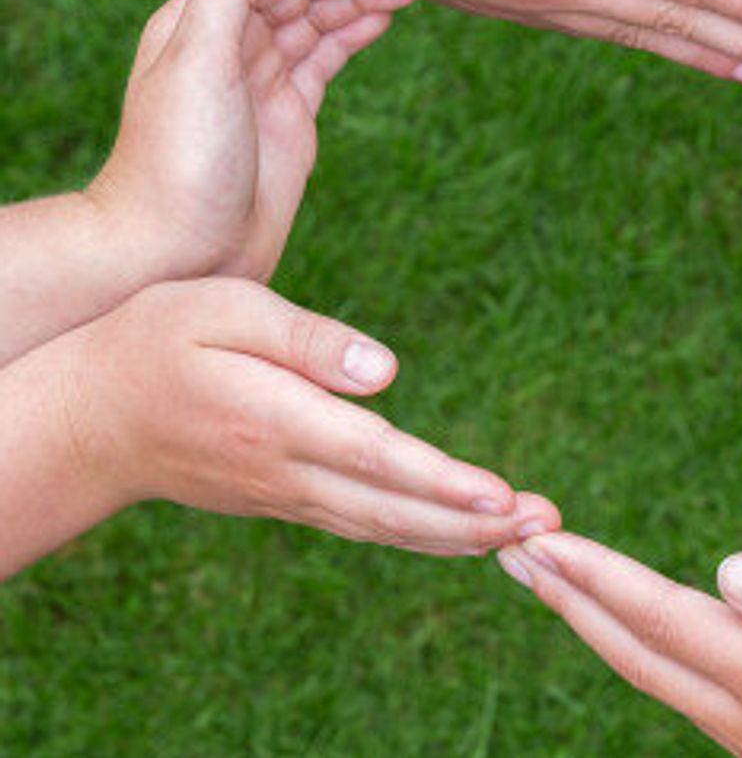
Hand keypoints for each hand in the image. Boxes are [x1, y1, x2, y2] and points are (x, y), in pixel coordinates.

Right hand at [56, 278, 558, 555]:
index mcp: (275, 418)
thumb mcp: (223, 308)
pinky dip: (421, 535)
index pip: (375, 457)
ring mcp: (287, 495)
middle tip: (549, 525)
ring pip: (387, 526)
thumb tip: (386, 369)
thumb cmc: (156, 339)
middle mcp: (287, 471)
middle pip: (396, 507)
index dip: (441, 480)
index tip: (500, 496)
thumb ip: (306, 337)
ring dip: (460, 536)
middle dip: (476, 520)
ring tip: (530, 535)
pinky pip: (367, 526)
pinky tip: (467, 536)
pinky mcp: (288, 502)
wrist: (90, 415)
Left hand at [87, 0, 418, 283]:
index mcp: (201, 20)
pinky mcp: (288, 115)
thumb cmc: (175, 162)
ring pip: (319, 18)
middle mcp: (231, 42)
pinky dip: (355, 32)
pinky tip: (384, 16)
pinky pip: (326, 57)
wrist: (175, 250)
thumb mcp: (197, 67)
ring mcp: (262, 79)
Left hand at [498, 534, 741, 757]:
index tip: (541, 538)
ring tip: (556, 583)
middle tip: (509, 548)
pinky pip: (688, 696)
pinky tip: (644, 638)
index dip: (602, 578)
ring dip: (598, 625)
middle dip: (573, 599)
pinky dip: (646, 653)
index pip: (671, 621)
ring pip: (657, 678)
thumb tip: (733, 569)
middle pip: (642, 654)